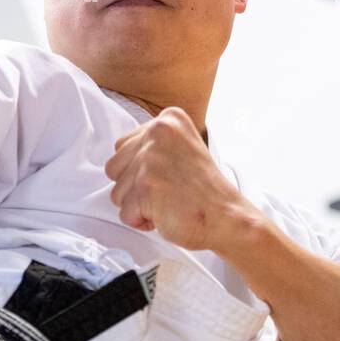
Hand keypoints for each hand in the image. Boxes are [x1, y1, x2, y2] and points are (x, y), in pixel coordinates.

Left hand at [104, 106, 258, 252]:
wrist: (225, 216)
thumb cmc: (204, 191)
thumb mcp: (180, 148)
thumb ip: (151, 145)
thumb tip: (122, 159)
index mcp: (167, 119)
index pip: (122, 146)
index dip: (140, 169)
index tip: (168, 175)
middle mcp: (157, 133)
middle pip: (114, 168)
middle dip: (134, 187)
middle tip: (167, 190)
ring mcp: (150, 159)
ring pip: (117, 192)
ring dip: (138, 205)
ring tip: (168, 201)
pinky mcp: (145, 187)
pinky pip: (125, 213)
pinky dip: (141, 221)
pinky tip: (166, 213)